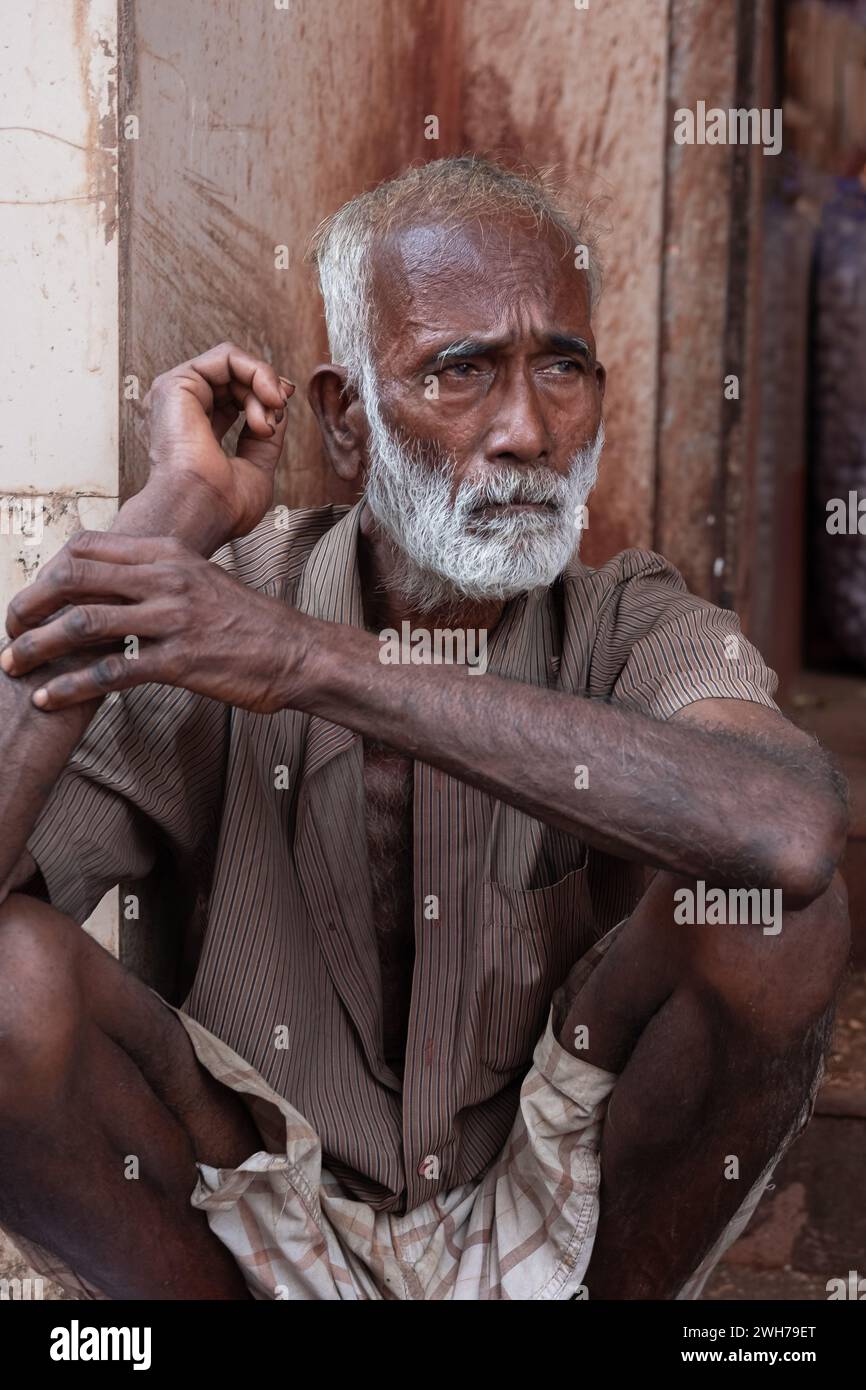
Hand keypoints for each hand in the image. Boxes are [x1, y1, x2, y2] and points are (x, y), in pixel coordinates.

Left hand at [1, 531, 309, 712]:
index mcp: (168, 553)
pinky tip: (50, 697)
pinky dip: (72, 686)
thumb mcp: (201, 579)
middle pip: (74, 579)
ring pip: (84, 624)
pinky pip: (111, 671)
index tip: (32, 597)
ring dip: (39, 646)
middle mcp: (167, 578)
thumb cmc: (247, 622)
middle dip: (29, 605)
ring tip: (13, 664)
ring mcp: (172, 618)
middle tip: (8, 629)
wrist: (295, 653)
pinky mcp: (179, 661)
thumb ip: (157, 574)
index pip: (88, 548)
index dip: (47, 571)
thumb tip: (111, 578)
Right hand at [143, 341, 294, 539]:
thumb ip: (264, 437)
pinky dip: (256, 372)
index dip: (263, 397)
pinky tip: (266, 398)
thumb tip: (276, 408)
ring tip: (270, 414)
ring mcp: (176, 396)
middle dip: (267, 391)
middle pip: (235, 379)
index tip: (280, 411)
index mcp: (195, 433)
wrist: (201, 511)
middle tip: (278, 413)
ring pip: (232, 364)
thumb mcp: (256, 468)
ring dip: (264, 385)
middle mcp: (182, 412)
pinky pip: (226, 357)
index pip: (233, 399)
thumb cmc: (222, 506)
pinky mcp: (176, 383)